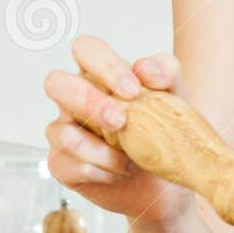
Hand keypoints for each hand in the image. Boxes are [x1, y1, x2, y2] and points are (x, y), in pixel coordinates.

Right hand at [44, 35, 193, 229]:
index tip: (134, 90)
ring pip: (60, 131)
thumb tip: (146, 68)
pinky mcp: (63, 164)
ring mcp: (65, 131)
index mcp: (101, 76)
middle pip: (57, 83)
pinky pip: (66, 164)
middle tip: (121, 122)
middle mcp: (77, 99)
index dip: (105, 65)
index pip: (86, 49)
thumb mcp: (177, 100)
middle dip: (89, 102)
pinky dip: (99, 171)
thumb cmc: (166, 134)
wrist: (167, 183)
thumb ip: (166, 73)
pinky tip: (118, 173)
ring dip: (99, 148)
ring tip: (129, 159)